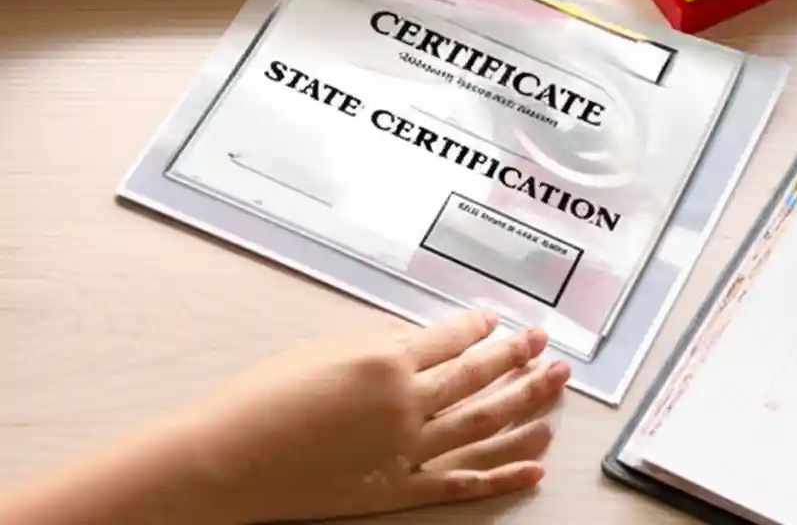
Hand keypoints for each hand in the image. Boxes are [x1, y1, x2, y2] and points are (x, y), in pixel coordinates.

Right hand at [183, 309, 569, 522]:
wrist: (227, 462)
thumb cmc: (262, 400)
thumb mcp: (321, 352)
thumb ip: (376, 345)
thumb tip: (417, 341)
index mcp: (386, 361)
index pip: (451, 338)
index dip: (478, 327)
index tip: (497, 319)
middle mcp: (406, 403)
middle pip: (478, 376)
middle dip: (517, 356)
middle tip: (546, 344)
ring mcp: (406, 450)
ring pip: (483, 425)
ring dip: (526, 405)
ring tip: (556, 388)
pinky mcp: (398, 489)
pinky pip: (461, 482)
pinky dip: (502, 475)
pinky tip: (536, 466)